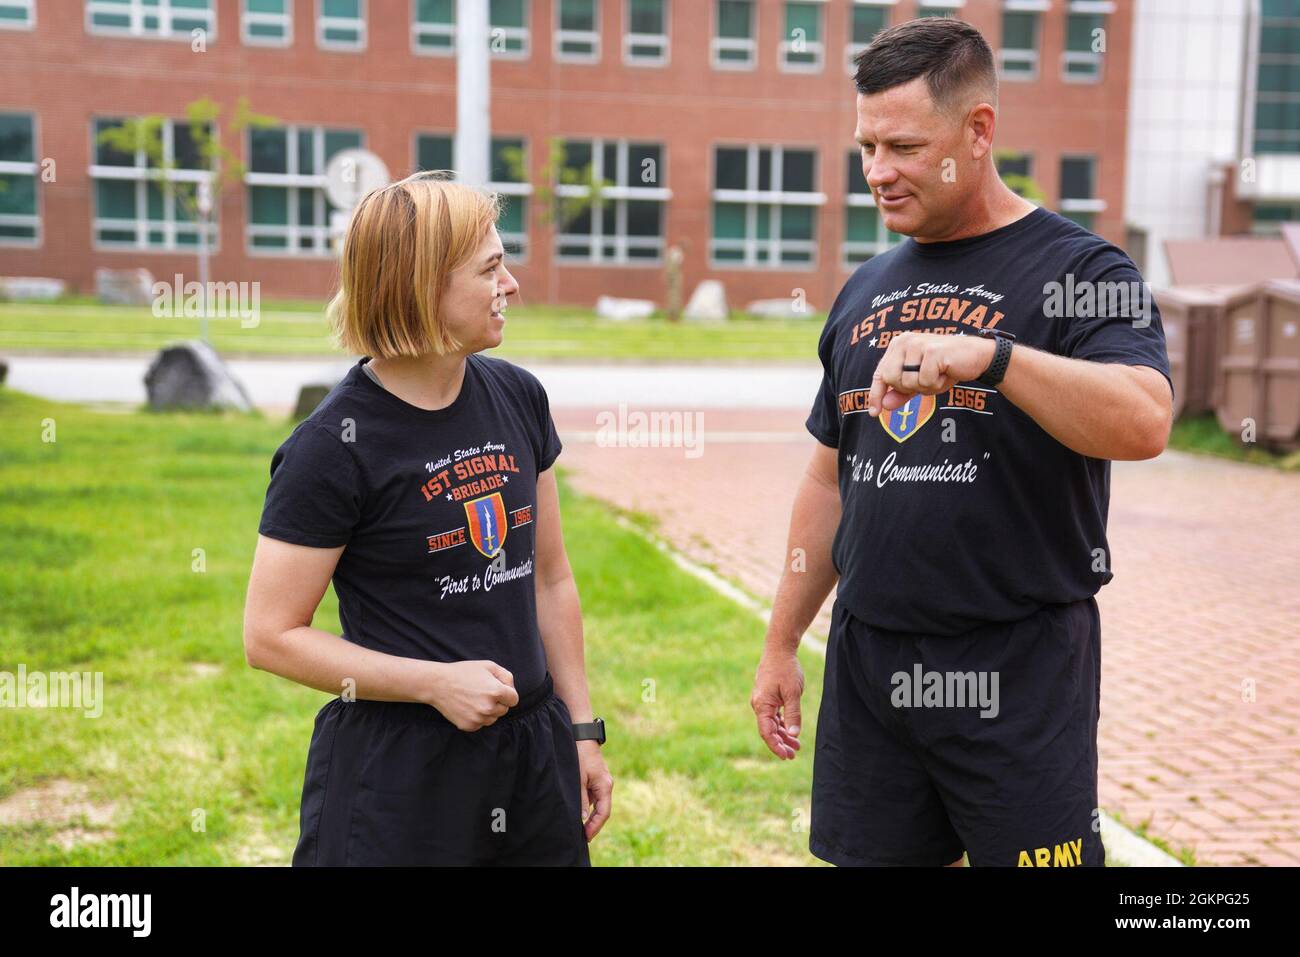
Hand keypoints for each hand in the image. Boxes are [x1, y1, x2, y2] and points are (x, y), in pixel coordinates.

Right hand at [424, 660, 519, 730]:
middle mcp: (489, 707)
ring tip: (475, 699)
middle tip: (483, 692)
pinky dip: (477, 717)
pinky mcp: (469, 726)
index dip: (507, 693)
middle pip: (504, 710)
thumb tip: (512, 690)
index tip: (498, 689)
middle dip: (498, 702)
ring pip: (493, 718)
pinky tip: (468, 706)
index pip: (514, 700)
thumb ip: (506, 676)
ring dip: (488, 711)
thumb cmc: (464, 672)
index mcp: (496, 691)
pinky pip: (481, 724)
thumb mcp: (488, 666)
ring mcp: (478, 718)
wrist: (438, 684)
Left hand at [576, 740, 611, 841]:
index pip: (603, 813)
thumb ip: (581, 799)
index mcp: (605, 786)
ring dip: (590, 815)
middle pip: (602, 810)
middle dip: (593, 824)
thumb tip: (582, 818)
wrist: (582, 735)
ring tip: (579, 827)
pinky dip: (588, 805)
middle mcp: (606, 785)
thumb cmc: (580, 755)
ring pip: (598, 803)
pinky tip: (578, 811)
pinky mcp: (596, 777)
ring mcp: (602, 781)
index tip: (585, 837)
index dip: (595, 827)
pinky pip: (594, 796)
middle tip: (582, 837)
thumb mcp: (578, 779)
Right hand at [751, 653, 804, 759]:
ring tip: (796, 746)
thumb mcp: (793, 693)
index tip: (786, 756)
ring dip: (783, 735)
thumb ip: (793, 714)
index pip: (766, 732)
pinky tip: (791, 732)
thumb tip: (794, 734)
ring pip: (772, 724)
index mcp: (762, 705)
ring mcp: (763, 701)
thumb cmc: (786, 669)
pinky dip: (782, 724)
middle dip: (780, 744)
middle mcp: (759, 705)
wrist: (779, 649)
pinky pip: (773, 715)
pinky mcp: (768, 697)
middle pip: (769, 730)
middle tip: (793, 755)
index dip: (775, 746)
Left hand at [868, 331, 995, 415]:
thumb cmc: (946, 368)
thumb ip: (901, 393)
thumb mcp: (920, 382)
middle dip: (909, 388)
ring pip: (908, 382)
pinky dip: (936, 384)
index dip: (876, 394)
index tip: (874, 412)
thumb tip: (883, 406)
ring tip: (938, 374)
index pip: (880, 374)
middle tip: (927, 379)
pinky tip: (946, 372)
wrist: (977, 357)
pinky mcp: (932, 351)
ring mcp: (917, 344)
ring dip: (925, 386)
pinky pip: (925, 381)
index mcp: (897, 345)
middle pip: (891, 379)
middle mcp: (904, 340)